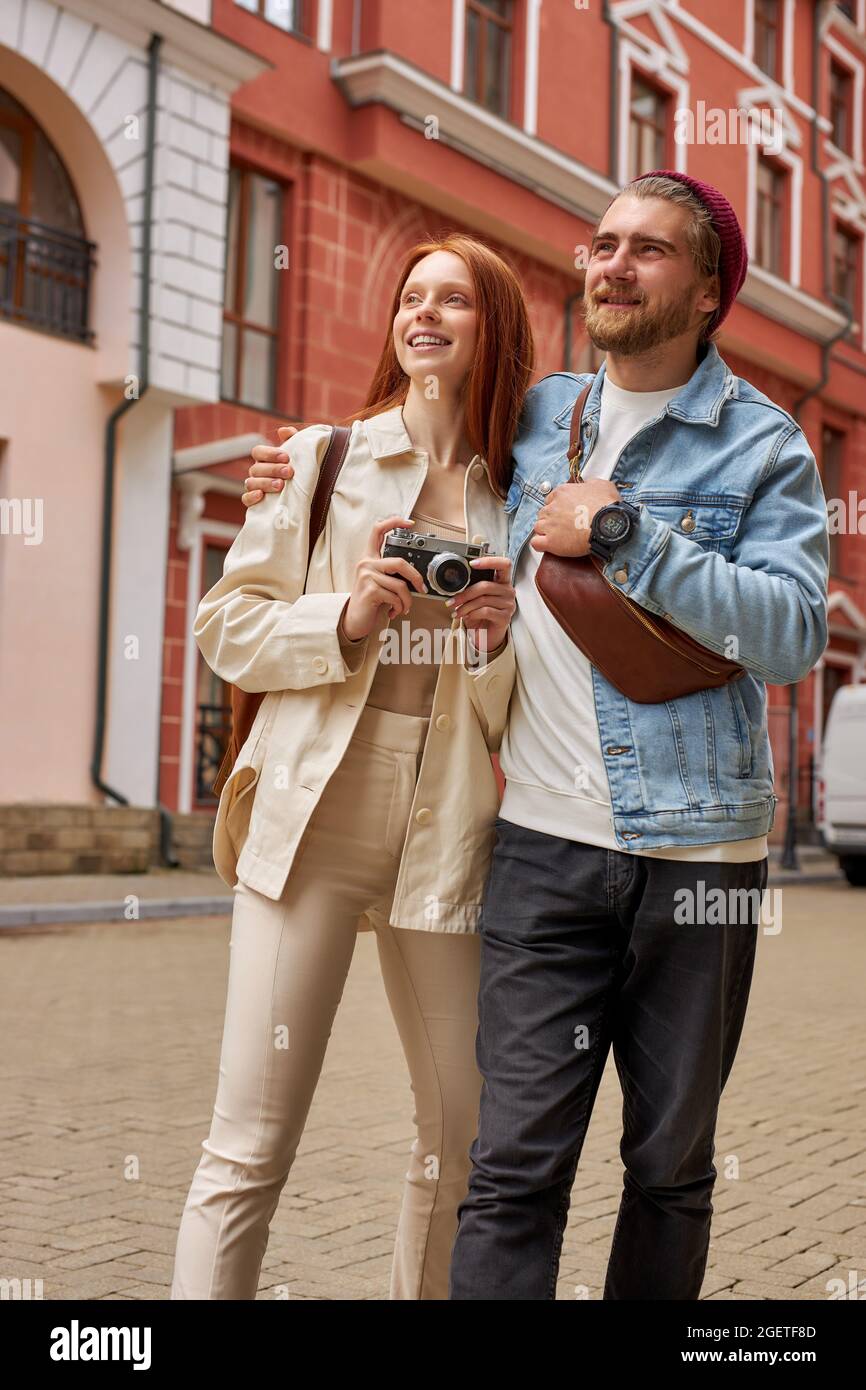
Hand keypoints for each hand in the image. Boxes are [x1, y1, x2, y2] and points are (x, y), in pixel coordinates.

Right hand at [243, 425, 298, 504]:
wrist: (306, 496)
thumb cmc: (298, 471)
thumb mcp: (298, 454)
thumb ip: (292, 439)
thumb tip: (283, 431)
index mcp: (264, 460)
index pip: (258, 452)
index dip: (270, 453)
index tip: (286, 457)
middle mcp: (257, 472)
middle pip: (256, 468)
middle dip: (273, 469)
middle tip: (289, 472)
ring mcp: (254, 487)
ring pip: (251, 482)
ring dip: (265, 483)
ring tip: (281, 485)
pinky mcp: (254, 503)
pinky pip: (246, 499)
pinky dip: (251, 497)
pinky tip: (261, 495)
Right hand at [340, 517, 427, 640]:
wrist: (354, 621)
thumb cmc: (369, 601)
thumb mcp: (379, 582)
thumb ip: (391, 572)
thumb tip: (415, 575)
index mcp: (369, 558)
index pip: (378, 530)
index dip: (394, 522)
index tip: (410, 523)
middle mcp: (366, 564)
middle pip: (400, 563)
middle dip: (416, 578)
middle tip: (421, 589)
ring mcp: (367, 576)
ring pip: (400, 585)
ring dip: (406, 601)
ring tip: (403, 607)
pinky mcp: (370, 590)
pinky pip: (395, 597)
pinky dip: (399, 608)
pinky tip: (393, 612)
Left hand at [448, 556, 515, 655]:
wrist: (486, 636)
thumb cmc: (480, 615)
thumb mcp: (475, 599)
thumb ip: (472, 587)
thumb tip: (455, 584)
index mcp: (502, 581)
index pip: (503, 564)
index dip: (489, 561)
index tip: (472, 564)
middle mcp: (508, 591)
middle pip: (486, 585)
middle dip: (465, 593)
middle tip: (452, 600)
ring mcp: (508, 604)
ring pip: (483, 600)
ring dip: (465, 606)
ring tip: (457, 612)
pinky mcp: (505, 617)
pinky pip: (486, 611)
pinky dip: (472, 614)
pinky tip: (467, 617)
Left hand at [529, 479, 620, 556]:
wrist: (608, 527)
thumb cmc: (607, 507)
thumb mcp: (603, 485)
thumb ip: (590, 484)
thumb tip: (588, 485)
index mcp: (563, 492)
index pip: (551, 499)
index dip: (557, 507)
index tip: (564, 512)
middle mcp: (553, 507)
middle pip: (544, 513)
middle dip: (551, 519)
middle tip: (564, 525)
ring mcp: (550, 524)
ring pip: (538, 527)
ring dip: (545, 531)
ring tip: (558, 536)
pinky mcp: (551, 541)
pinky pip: (536, 543)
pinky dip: (540, 544)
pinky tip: (548, 545)